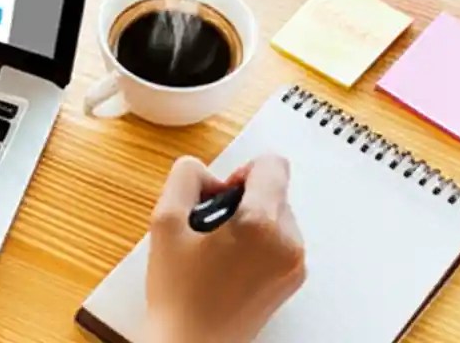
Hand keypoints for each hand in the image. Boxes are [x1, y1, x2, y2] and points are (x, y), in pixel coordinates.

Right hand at [145, 155, 305, 342]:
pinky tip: (227, 264)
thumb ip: (184, 177)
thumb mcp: (165, 221)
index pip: (273, 164)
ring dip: (248, 221)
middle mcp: (289, 243)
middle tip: (209, 228)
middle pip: (274, 190)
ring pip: (276, 215)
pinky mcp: (291, 279)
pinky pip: (279, 240)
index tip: (221, 193)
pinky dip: (256, 242)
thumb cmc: (180, 294)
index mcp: (262, 224)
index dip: (241, 171)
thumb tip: (204, 172)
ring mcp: (294, 264)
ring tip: (215, 250)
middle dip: (241, 199)